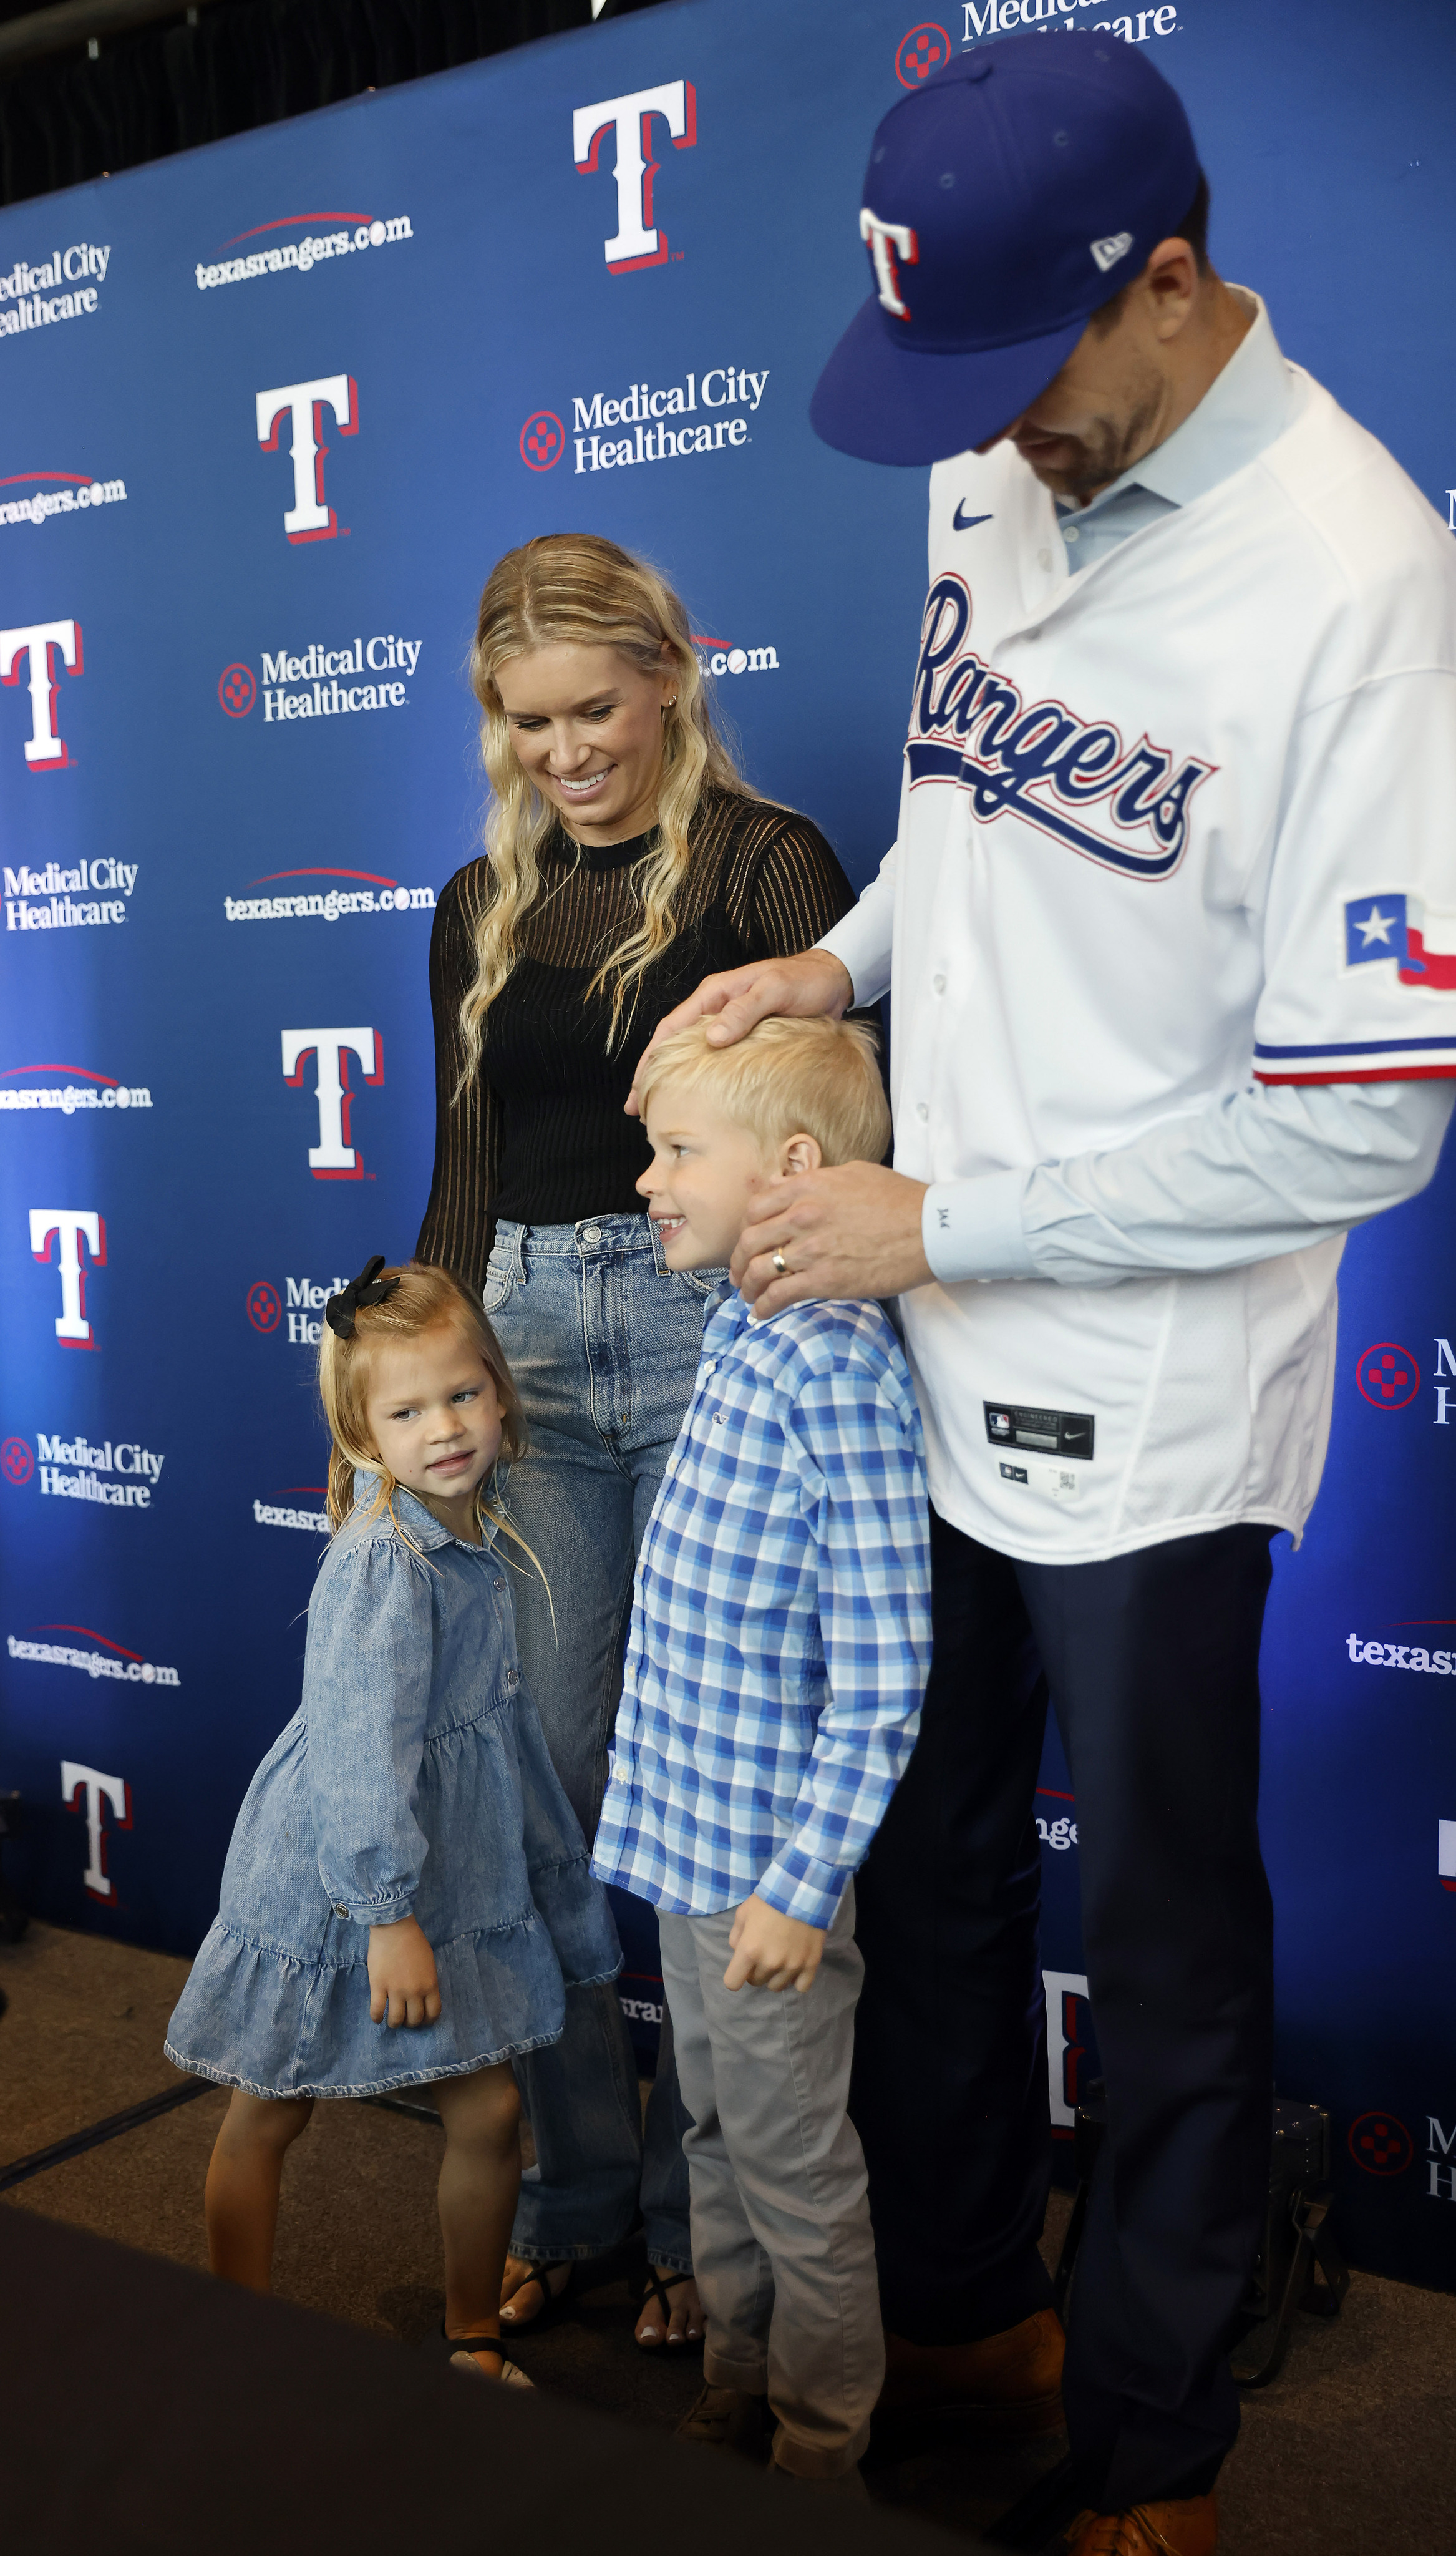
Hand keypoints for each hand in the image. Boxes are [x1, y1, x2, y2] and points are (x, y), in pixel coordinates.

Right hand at [368, 1914, 440, 2027]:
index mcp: (430, 1985)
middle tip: (406, 2019)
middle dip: (411, 2023)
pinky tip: (377, 2017)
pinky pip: (377, 2011)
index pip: (433, 2013)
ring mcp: (396, 1990)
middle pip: (415, 2019)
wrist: (394, 1928)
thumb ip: (427, 1982)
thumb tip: (423, 1997)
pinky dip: (376, 2018)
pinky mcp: (378, 1987)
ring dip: (394, 2023)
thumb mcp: (429, 1963)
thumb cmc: (414, 1942)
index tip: (422, 2020)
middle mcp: (414, 1991)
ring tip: (391, 2020)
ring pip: (396, 2019)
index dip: (428, 2020)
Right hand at [625, 949, 851, 1115]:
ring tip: (662, 1111)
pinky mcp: (746, 1039)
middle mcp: (716, 1010)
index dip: (650, 1061)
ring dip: (675, 1080)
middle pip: (673, 1046)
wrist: (834, 980)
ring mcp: (730, 1025)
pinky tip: (701, 1100)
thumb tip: (711, 1038)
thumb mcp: (773, 991)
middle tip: (638, 1111)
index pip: (669, 1030)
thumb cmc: (804, 981)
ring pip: (692, 1056)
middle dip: (653, 1076)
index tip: (638, 1089)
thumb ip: (744, 1011)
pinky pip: (716, 1062)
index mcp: (713, 995)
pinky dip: (702, 1080)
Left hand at [723, 1895, 825, 1992]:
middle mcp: (770, 1963)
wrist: (802, 1890)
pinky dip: (796, 1979)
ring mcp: (792, 1965)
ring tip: (780, 1959)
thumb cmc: (768, 1900)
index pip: (733, 1982)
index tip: (741, 1968)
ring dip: (775, 1976)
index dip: (735, 1976)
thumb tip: (738, 1952)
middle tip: (762, 1954)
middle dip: (755, 1971)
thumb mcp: (743, 1913)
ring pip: (777, 1986)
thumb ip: (735, 1936)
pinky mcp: (811, 1964)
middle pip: (756, 1982)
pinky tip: (795, 1966)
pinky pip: (801, 1986)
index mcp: (749, 1950)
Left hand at [731, 1161, 930, 1315]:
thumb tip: (781, 1184)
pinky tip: (762, 1312)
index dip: (746, 1228)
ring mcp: (811, 1249)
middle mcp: (802, 1215)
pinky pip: (779, 1295)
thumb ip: (814, 1179)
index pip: (756, 1208)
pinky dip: (764, 1306)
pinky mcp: (824, 1280)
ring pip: (758, 1270)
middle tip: (739, 1272)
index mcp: (808, 1187)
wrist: (931, 1229)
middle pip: (749, 1240)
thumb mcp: (853, 1173)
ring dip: (747, 1286)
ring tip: (748, 1295)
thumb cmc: (900, 1200)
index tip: (748, 1240)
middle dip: (738, 1260)